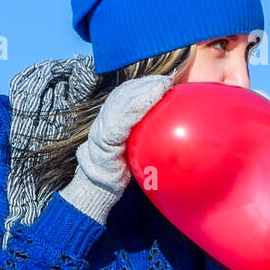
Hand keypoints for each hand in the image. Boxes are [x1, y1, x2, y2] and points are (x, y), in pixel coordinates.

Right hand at [59, 74, 173, 220]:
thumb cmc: (121, 171)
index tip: (163, 79)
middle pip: (123, 94)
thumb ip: (144, 135)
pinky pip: (118, 122)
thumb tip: (172, 128)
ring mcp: (100, 131)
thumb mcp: (134, 149)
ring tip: (160, 86)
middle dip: (145, 84)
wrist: (97, 191)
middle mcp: (103, 121)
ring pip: (120, 103)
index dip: (143, 84)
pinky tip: (148, 102)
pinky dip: (133, 109)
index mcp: (110, 121)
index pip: (125, 95)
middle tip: (166, 79)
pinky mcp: (102, 143)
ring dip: (141, 92)